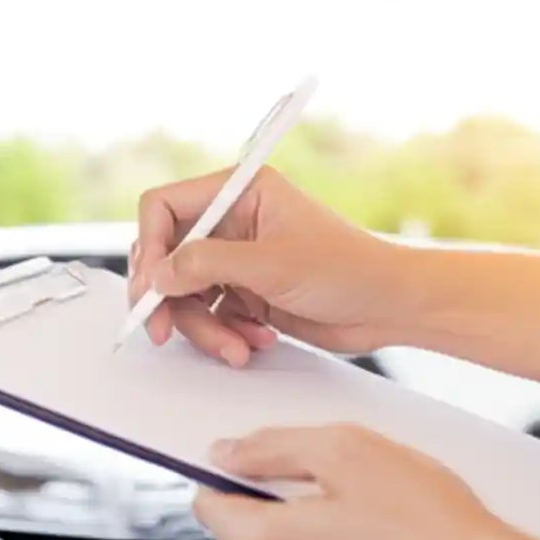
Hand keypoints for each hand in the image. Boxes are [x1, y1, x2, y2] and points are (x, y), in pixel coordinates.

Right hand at [129, 166, 412, 365]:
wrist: (388, 307)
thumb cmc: (347, 270)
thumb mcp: (270, 264)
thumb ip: (206, 264)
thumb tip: (158, 272)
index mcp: (239, 192)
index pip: (164, 207)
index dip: (150, 247)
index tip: (151, 286)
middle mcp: (233, 221)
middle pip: (168, 257)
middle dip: (167, 298)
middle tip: (161, 330)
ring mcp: (237, 259)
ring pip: (185, 295)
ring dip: (204, 328)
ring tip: (235, 347)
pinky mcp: (245, 292)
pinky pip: (210, 315)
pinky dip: (225, 334)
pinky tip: (255, 341)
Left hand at [193, 425, 539, 539]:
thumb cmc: (431, 529)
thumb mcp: (347, 451)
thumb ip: (273, 446)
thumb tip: (229, 452)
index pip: (207, 502)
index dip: (231, 470)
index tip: (258, 453)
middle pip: (253, 533)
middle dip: (285, 501)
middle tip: (341, 477)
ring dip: (319, 533)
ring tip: (377, 513)